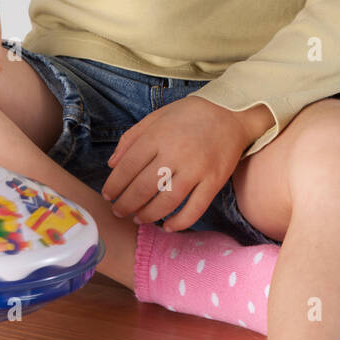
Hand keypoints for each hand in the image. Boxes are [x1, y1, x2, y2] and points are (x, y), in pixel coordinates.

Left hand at [100, 94, 256, 231]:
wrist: (231, 113)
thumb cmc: (189, 115)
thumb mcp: (156, 117)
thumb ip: (131, 138)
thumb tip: (111, 164)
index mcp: (158, 136)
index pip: (128, 166)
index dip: (114, 185)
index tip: (108, 195)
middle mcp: (176, 154)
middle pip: (143, 188)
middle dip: (126, 204)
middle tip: (119, 212)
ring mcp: (197, 169)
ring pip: (166, 202)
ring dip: (148, 215)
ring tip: (138, 218)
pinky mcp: (214, 182)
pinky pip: (195, 209)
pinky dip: (179, 223)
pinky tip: (168, 227)